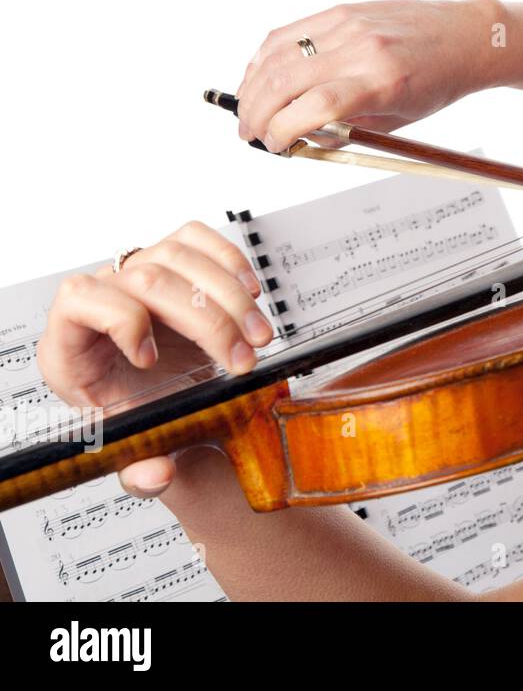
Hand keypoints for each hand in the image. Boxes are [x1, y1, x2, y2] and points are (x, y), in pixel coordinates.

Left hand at [35, 221, 273, 497]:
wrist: (169, 407)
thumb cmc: (144, 422)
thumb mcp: (138, 450)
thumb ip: (144, 471)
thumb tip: (156, 474)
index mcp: (73, 347)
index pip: (78, 301)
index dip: (121, 320)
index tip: (154, 358)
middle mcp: (103, 302)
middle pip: (148, 278)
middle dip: (207, 319)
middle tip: (244, 358)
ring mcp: (138, 276)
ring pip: (179, 256)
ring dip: (231, 296)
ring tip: (259, 335)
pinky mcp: (173, 263)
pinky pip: (196, 238)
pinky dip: (230, 261)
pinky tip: (250, 294)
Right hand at [235, 0, 502, 153]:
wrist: (464, 37)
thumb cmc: (438, 81)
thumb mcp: (399, 121)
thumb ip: (347, 130)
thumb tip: (301, 139)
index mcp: (384, 82)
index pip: (318, 106)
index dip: (284, 129)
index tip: (275, 145)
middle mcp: (363, 49)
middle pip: (287, 81)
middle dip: (257, 113)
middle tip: (249, 134)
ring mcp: (349, 25)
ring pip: (278, 55)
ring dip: (252, 87)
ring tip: (248, 111)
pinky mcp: (341, 11)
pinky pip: (288, 33)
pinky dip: (264, 58)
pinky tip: (259, 78)